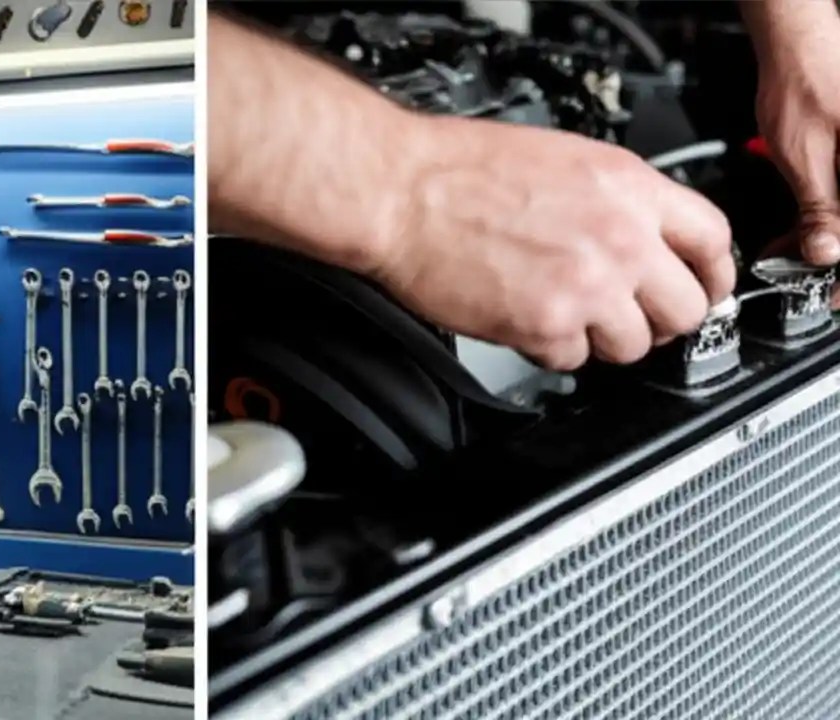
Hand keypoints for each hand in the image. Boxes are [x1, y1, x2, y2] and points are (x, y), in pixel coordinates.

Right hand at [375, 117, 734, 370]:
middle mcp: (621, 238)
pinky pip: (573, 361)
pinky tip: (522, 317)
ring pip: (634, 346)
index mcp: (629, 187)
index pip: (713, 240)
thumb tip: (643, 234)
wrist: (401, 192)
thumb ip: (616, 199)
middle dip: (659, 319)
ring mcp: (588, 286)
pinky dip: (548, 349)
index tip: (702, 288)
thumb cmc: (459, 169)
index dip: (712, 274)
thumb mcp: (564, 158)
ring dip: (601, 339)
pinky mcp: (547, 326)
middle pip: (686, 308)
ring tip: (562, 314)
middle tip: (629, 317)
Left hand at [753, 14, 839, 301]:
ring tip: (790, 259)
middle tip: (807, 280)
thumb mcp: (809, 160)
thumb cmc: (807, 86)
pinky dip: (822, 224)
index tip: (831, 297)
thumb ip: (823, 211)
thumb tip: (827, 254)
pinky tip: (796, 237)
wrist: (799, 51)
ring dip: (825, 245)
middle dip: (834, 260)